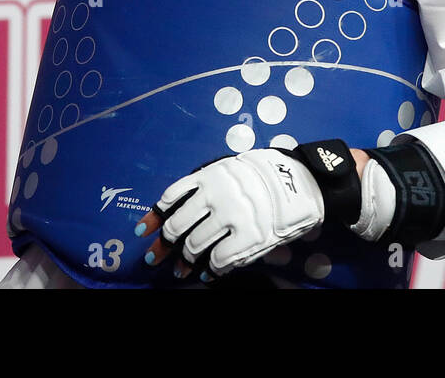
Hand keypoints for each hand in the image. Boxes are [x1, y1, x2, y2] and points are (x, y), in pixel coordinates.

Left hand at [136, 148, 323, 282]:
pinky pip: (220, 260)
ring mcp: (233, 217)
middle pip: (178, 225)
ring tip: (180, 269)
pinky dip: (209, 270)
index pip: (171, 197)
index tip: (142, 230)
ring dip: (184, 260)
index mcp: (209, 175)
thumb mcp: (228, 170)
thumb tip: (172, 211)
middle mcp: (216, 195)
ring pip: (195, 245)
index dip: (154, 216)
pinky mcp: (249, 237)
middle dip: (165, 245)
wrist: (301, 181)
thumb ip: (203, 186)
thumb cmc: (261, 175)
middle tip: (156, 257)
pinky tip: (206, 274)